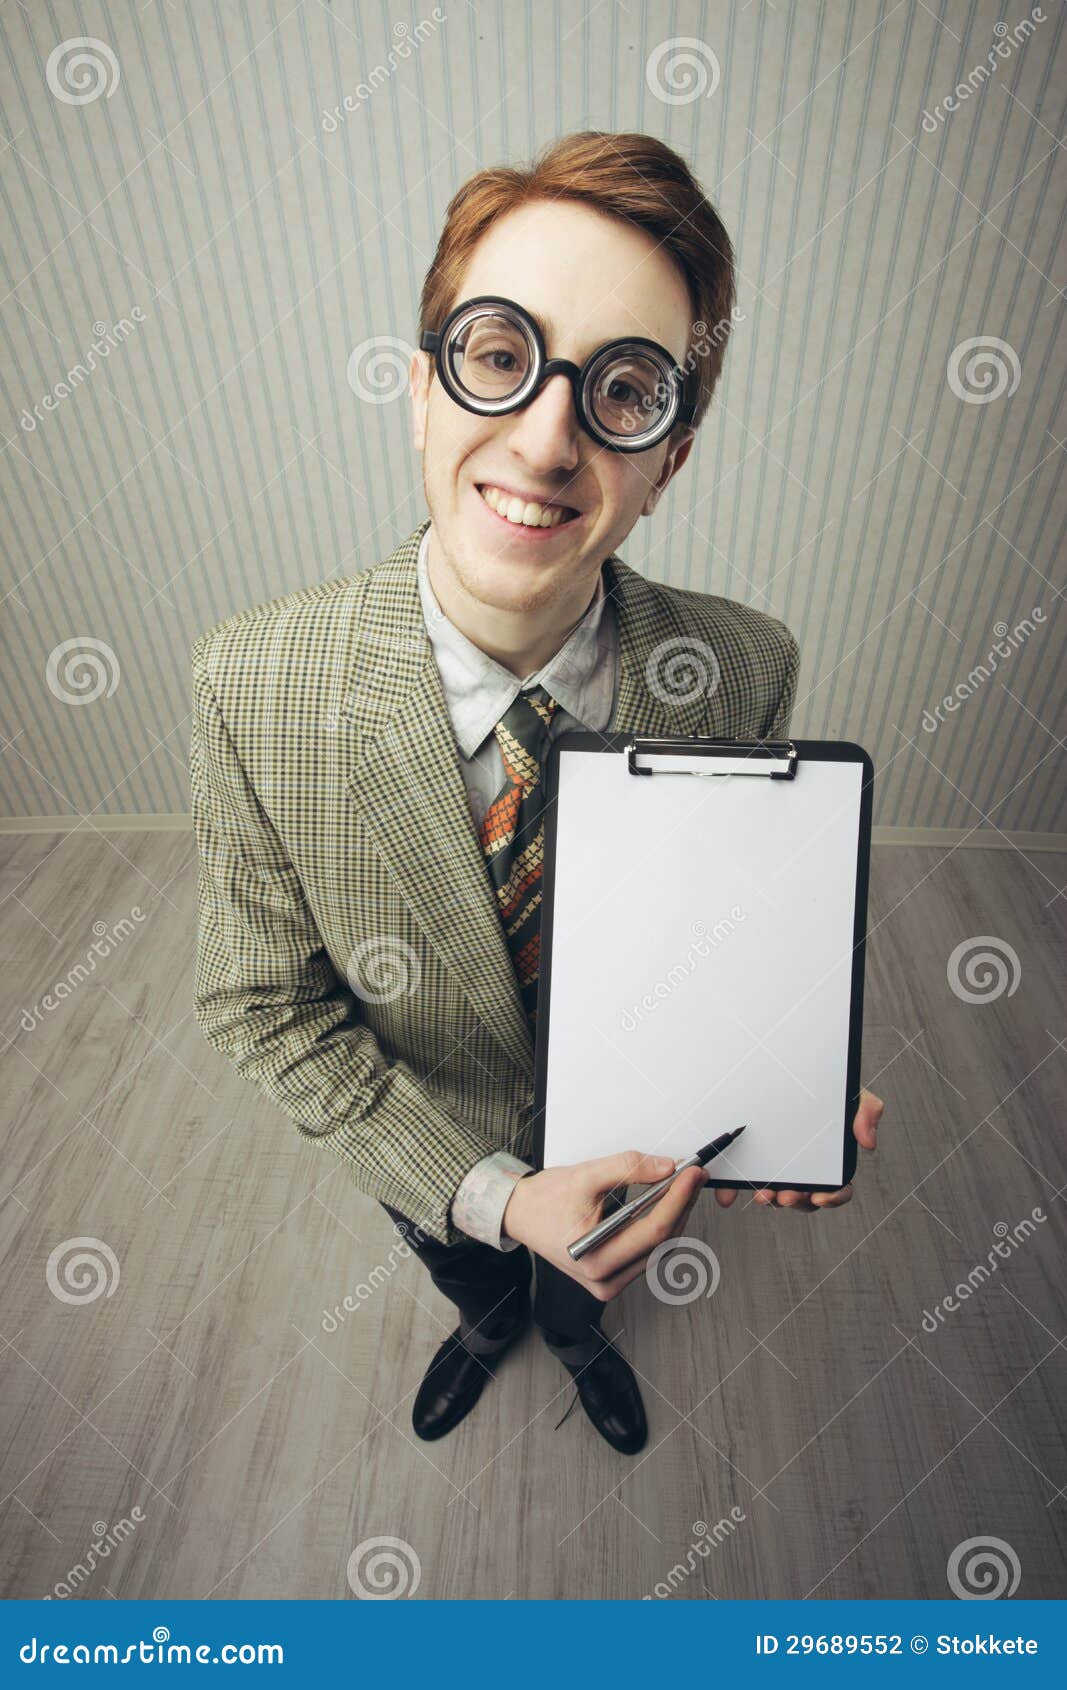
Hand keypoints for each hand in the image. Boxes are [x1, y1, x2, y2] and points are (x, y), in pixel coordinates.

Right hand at [502, 1150, 709, 1301]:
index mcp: (594, 1259)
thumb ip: (626, 1169)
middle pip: (662, 1242)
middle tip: (694, 1176)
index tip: (692, 1174)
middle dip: (682, 1205)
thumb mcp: (585, 1176)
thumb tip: (666, 1168)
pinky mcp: (614, 1278)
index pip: (653, 1231)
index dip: (678, 1199)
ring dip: (675, 1216)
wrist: (522, 1215)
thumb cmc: (546, 1200)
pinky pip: (649, 1254)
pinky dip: (661, 1228)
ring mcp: (610, 1283)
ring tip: (683, 1187)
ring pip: (661, 1250)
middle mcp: (605, 1280)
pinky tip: (666, 1205)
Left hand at [712, 1088, 884, 1211]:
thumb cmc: (825, 1086)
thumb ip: (867, 1111)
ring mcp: (781, 1166)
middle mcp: (807, 1168)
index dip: (833, 1197)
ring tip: (764, 1193)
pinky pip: (750, 1181)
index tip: (820, 1196)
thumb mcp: (849, 1093)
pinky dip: (742, 1190)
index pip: (838, 1188)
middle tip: (788, 1196)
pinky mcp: (756, 1161)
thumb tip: (868, 1142)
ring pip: (779, 1195)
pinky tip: (735, 1190)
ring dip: (773, 1200)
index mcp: (830, 1159)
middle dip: (798, 1200)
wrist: (793, 1065)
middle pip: (806, 1197)